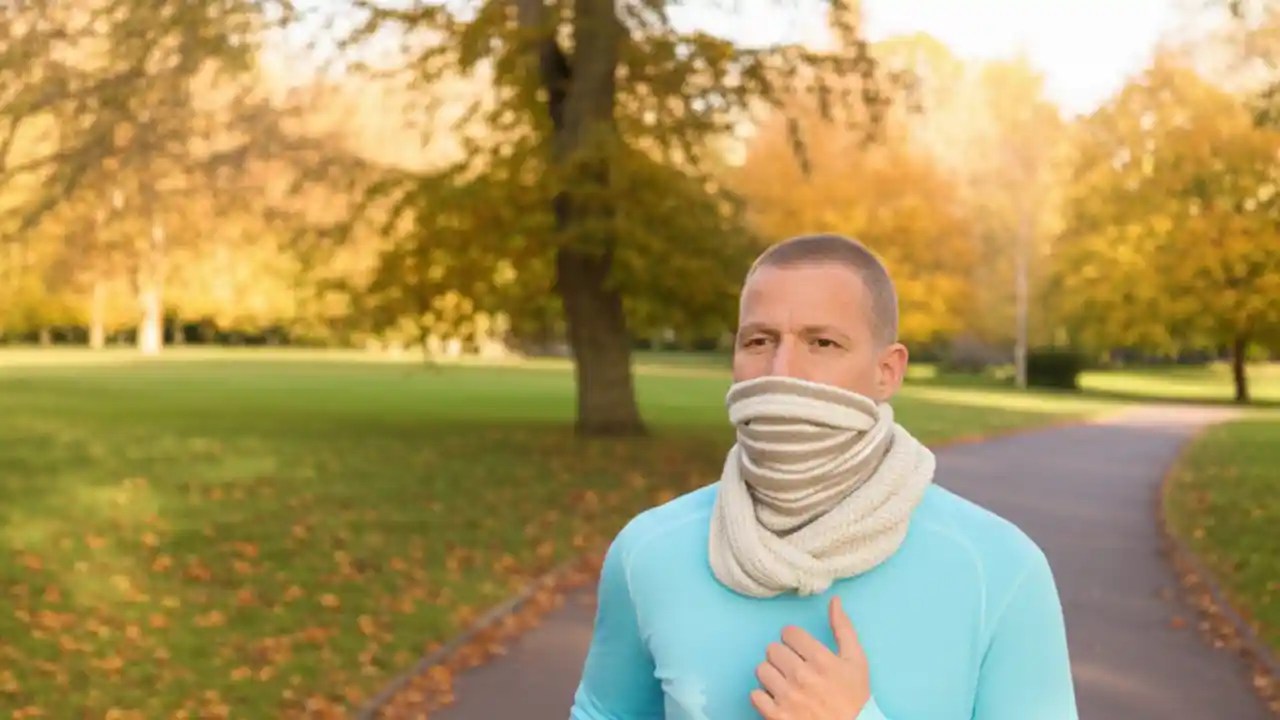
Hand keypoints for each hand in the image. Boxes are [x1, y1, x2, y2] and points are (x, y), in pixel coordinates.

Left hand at [750, 596, 869, 719]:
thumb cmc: (855, 697)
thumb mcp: (856, 660)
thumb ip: (843, 629)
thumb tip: (834, 601)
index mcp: (820, 659)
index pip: (788, 633)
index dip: (794, 639)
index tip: (799, 648)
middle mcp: (801, 676)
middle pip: (772, 649)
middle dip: (782, 656)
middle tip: (794, 667)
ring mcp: (787, 697)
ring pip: (761, 670)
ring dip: (772, 675)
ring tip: (785, 683)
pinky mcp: (776, 716)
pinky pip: (755, 695)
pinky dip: (764, 696)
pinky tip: (778, 698)